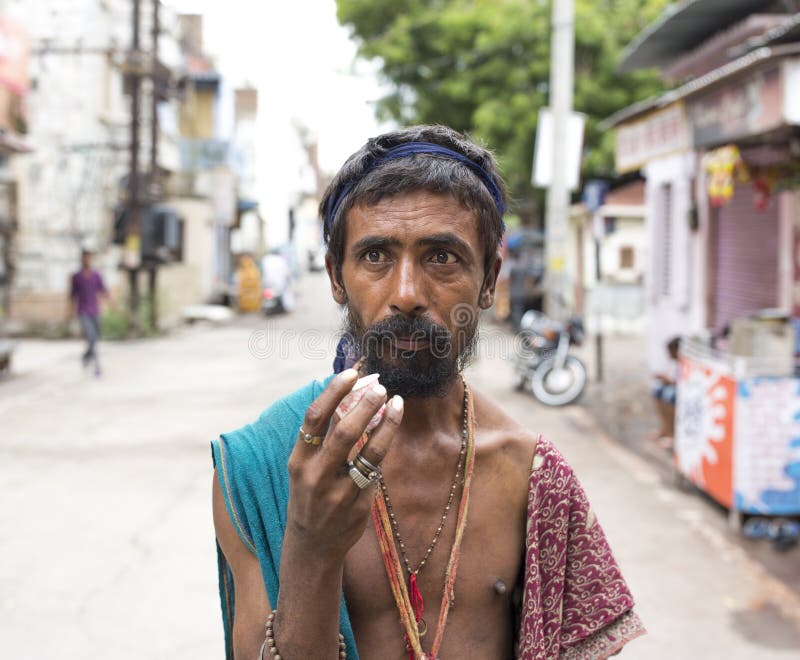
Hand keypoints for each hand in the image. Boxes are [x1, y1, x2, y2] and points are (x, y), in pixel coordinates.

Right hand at [285, 368, 403, 559]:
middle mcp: (316, 476)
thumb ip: (323, 437)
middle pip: (344, 431)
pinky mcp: (359, 506)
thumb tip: (351, 393)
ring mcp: (339, 493)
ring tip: (396, 403)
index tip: (351, 373)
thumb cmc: (310, 494)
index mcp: (298, 461)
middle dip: (365, 405)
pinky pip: (376, 471)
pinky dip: (382, 449)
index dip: (333, 392)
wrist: (312, 545)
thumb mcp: (305, 466)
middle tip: (381, 387)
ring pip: (369, 451)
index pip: (314, 418)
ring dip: (386, 424)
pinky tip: (388, 432)